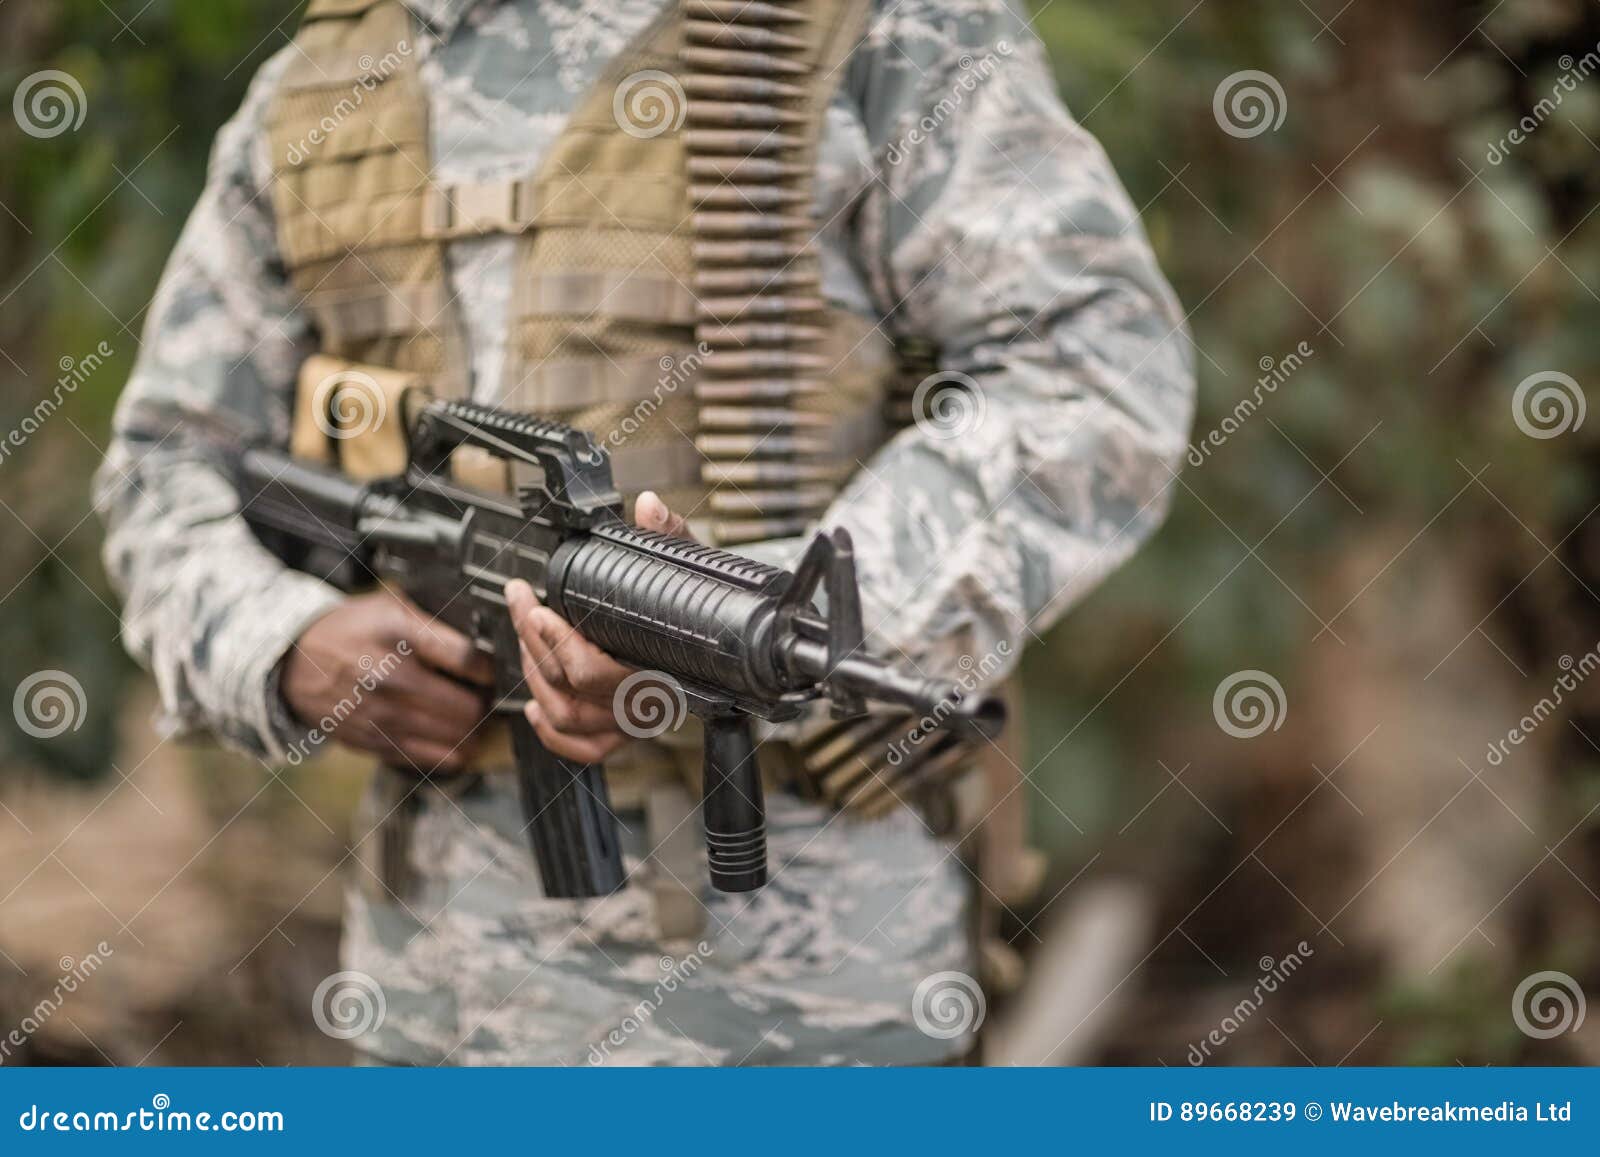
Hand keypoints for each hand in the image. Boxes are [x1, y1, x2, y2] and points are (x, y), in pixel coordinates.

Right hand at [281, 590, 493, 772]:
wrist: (294, 664)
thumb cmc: (353, 631)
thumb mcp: (391, 607)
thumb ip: (437, 622)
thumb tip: (488, 638)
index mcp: (398, 635)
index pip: (467, 660)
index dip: (491, 668)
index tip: (494, 670)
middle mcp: (390, 678)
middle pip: (468, 707)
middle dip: (485, 702)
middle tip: (486, 695)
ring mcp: (382, 716)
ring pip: (457, 737)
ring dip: (474, 729)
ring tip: (473, 715)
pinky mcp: (376, 744)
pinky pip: (435, 759)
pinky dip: (454, 750)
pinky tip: (455, 736)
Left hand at [504, 491, 691, 762]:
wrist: (738, 648)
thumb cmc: (716, 609)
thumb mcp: (695, 565)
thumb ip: (671, 536)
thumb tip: (649, 508)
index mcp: (667, 673)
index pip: (597, 674)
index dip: (559, 643)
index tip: (539, 607)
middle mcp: (649, 704)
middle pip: (572, 690)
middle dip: (537, 643)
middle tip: (523, 602)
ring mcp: (635, 723)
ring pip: (569, 717)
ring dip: (537, 678)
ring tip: (528, 636)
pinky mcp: (627, 734)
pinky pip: (584, 749)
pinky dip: (553, 734)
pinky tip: (536, 705)